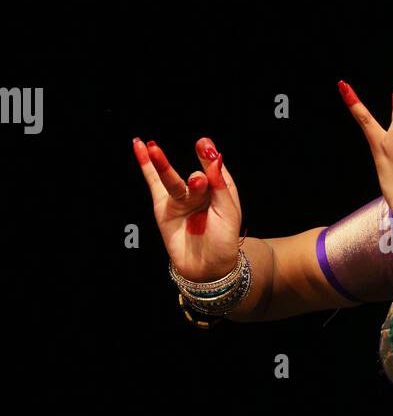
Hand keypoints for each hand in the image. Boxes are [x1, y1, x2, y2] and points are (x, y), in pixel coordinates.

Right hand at [132, 135, 242, 282]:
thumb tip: (215, 157)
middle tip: (196, 179)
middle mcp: (200, 192)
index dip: (209, 160)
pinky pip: (154, 183)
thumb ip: (220, 186)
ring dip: (162, 164)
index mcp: (220, 190)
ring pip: (172, 180)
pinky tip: (140, 147)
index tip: (204, 147)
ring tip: (154, 149)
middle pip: (194, 178)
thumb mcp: (228, 213)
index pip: (215, 170)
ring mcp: (181, 199)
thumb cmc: (223, 241)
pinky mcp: (164, 208)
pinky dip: (146, 166)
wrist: (207, 269)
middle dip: (195, 178)